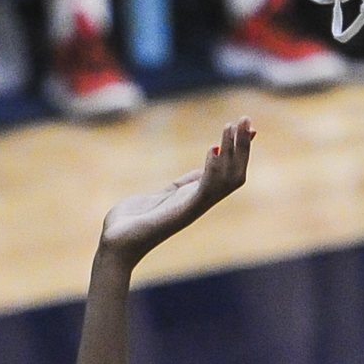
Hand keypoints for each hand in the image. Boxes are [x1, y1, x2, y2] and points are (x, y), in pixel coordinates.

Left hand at [99, 118, 253, 267]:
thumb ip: (177, 186)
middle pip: (234, 174)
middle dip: (242, 146)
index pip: (228, 171)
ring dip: (232, 152)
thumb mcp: (159, 196)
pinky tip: (213, 150)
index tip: (248, 126)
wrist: (115, 244)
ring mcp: (192, 209)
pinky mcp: (182, 212)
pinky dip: (212, 170)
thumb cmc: (131, 222)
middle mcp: (198, 203)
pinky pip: (205, 190)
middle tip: (246, 118)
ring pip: (226, 180)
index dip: (239, 150)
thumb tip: (193, 175)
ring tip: (231, 126)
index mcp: (193, 198)